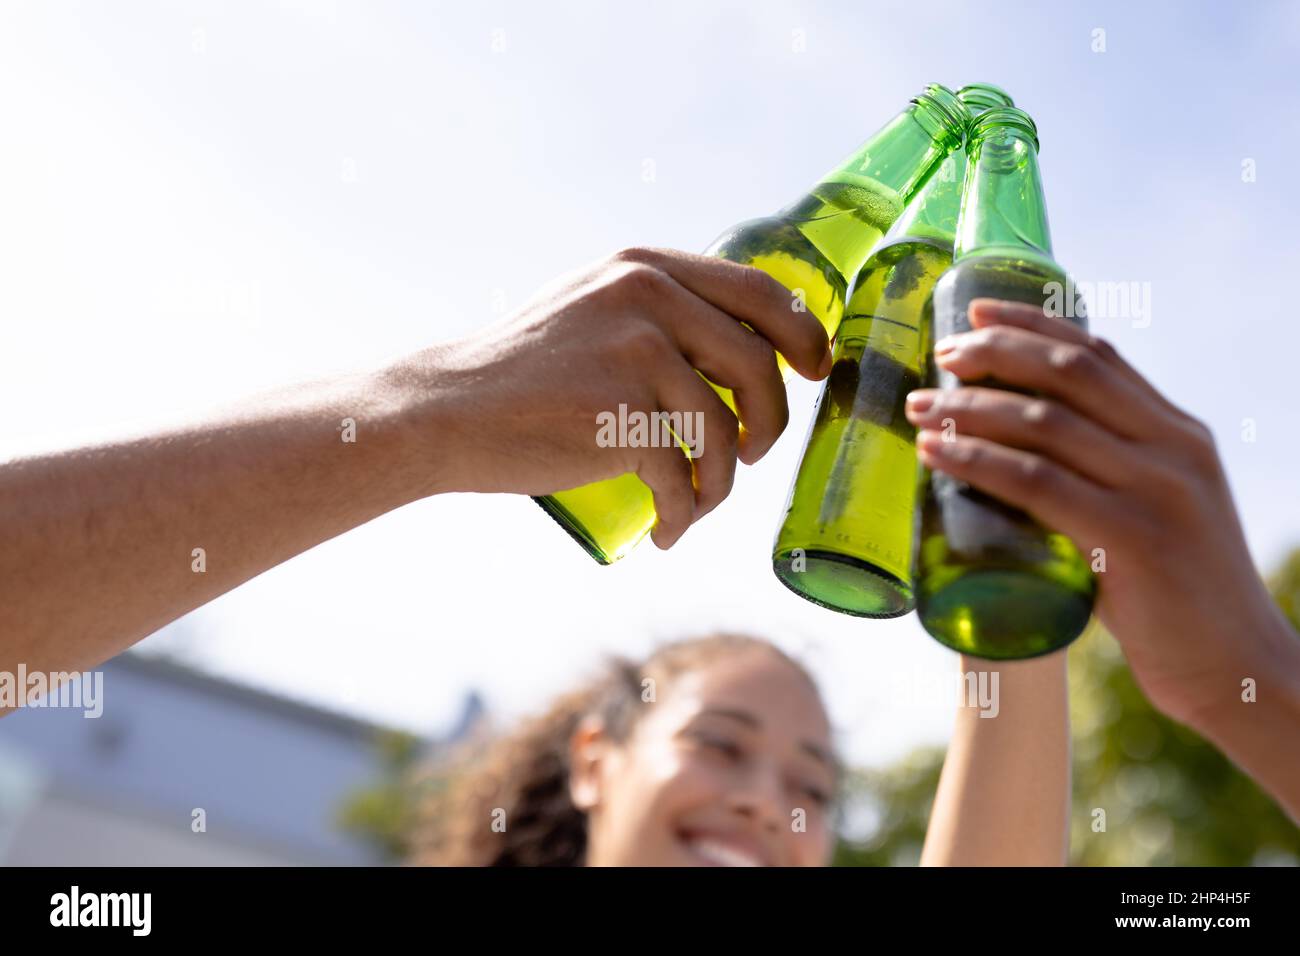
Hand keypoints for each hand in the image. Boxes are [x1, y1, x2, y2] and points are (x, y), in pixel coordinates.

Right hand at [394, 247, 831, 547]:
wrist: (448, 410)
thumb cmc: (524, 372)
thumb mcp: (593, 308)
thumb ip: (657, 309)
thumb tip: (739, 346)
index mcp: (647, 266)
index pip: (761, 291)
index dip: (804, 336)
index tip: (816, 371)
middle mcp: (648, 296)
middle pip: (759, 365)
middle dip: (769, 422)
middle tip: (751, 452)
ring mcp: (635, 352)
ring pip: (724, 431)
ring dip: (719, 482)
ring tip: (692, 503)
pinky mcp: (619, 413)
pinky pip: (684, 475)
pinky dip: (685, 514)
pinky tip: (669, 530)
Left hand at [903, 298, 1298, 731]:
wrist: (1234, 667)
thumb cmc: (1179, 596)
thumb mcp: (1159, 511)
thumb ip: (1113, 474)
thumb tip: (1029, 447)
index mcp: (1180, 434)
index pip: (1100, 355)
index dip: (1033, 324)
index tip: (978, 309)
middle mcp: (1174, 449)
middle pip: (1069, 373)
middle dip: (995, 353)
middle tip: (940, 356)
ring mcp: (1157, 492)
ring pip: (1045, 423)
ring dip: (970, 408)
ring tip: (920, 407)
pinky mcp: (1134, 540)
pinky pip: (1039, 484)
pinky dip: (979, 462)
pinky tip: (937, 454)